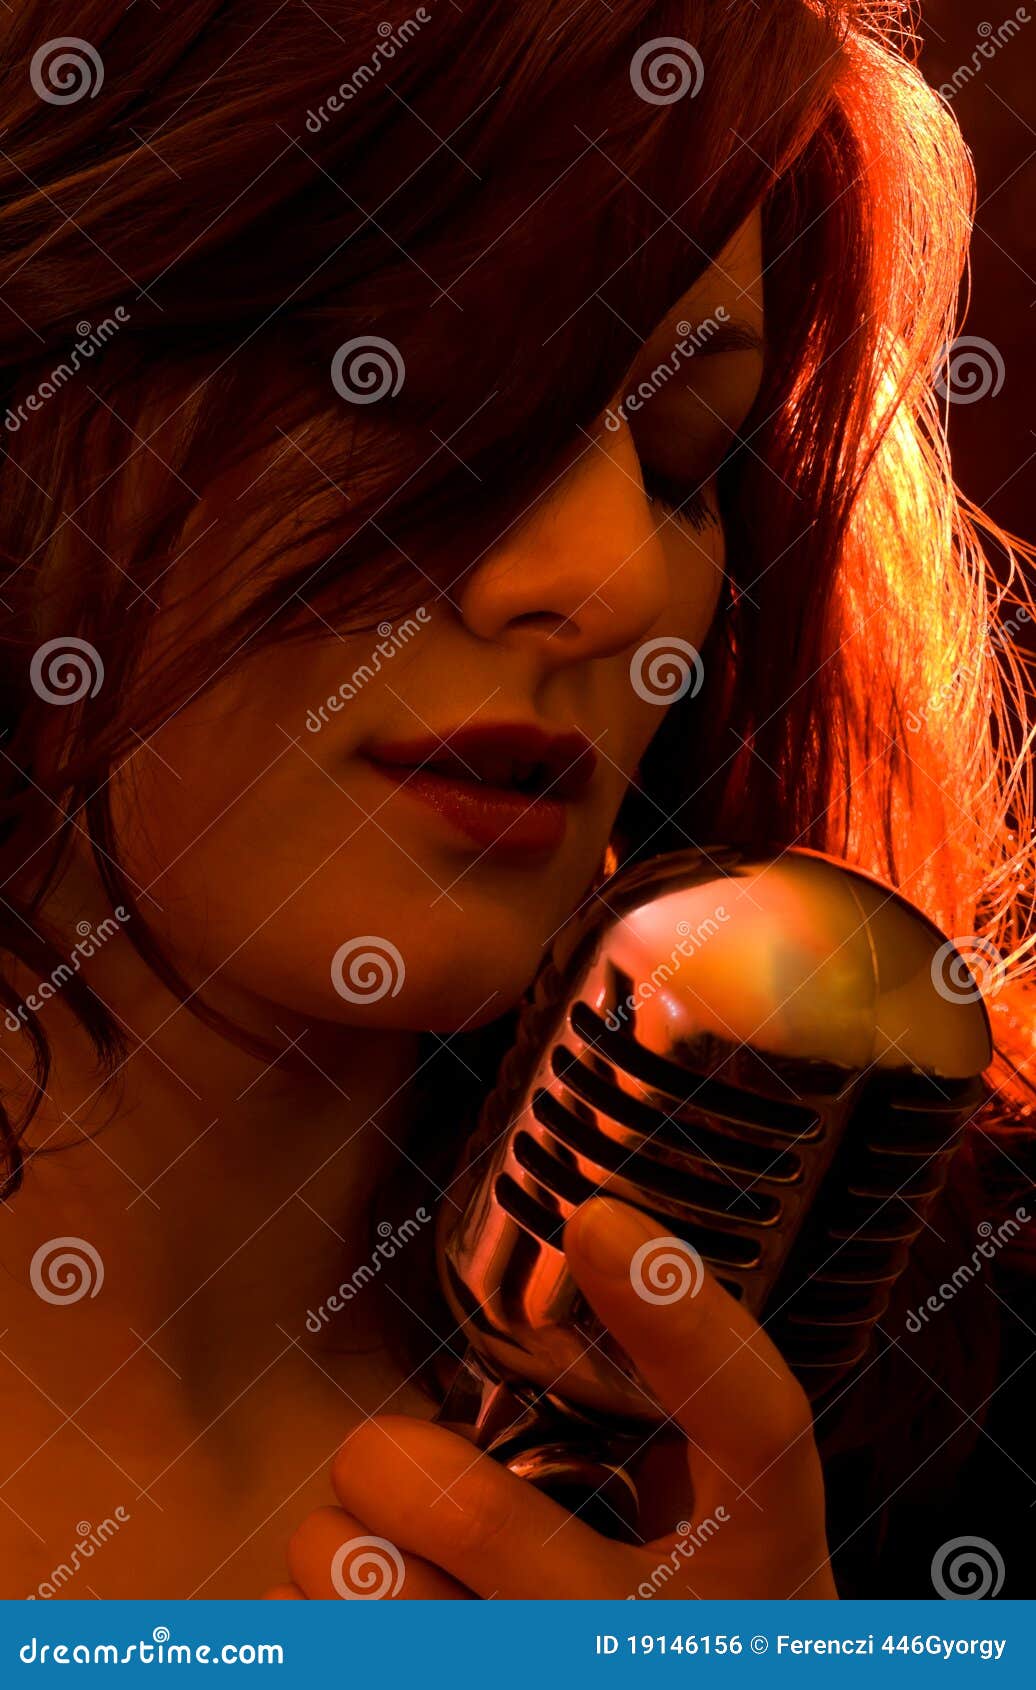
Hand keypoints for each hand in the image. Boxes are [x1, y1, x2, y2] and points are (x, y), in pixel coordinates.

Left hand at [266, 1196, 837, 1598]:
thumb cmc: (700, 1616)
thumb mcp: (737, 1532)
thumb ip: (675, 1425)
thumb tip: (564, 1283)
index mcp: (764, 1553)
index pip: (758, 1420)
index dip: (683, 1318)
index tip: (598, 1221)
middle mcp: (676, 1635)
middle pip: (476, 1517)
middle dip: (387, 1461)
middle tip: (378, 1456)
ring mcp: (571, 1684)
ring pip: (380, 1599)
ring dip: (338, 1550)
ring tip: (355, 1548)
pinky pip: (335, 1655)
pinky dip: (308, 1619)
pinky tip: (336, 1611)